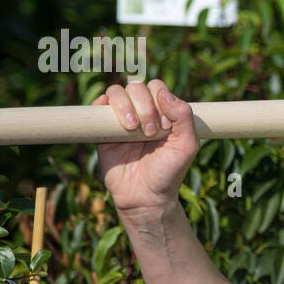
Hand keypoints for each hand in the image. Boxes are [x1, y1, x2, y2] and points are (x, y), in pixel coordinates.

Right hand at [91, 79, 198, 212]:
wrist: (146, 197)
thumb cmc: (168, 172)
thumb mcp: (186, 146)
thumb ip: (184, 117)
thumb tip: (164, 92)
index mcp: (163, 113)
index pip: (157, 87)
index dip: (160, 99)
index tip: (165, 126)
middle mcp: (142, 112)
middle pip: (137, 86)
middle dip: (144, 106)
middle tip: (150, 132)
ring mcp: (121, 119)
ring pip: (117, 92)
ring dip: (126, 105)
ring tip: (133, 128)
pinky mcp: (102, 130)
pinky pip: (98, 105)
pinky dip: (103, 104)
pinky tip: (116, 121)